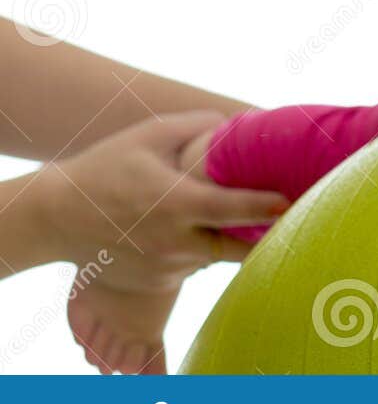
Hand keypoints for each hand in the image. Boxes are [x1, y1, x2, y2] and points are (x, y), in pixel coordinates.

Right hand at [38, 110, 289, 289]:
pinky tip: (204, 232)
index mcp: (173, 203)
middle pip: (237, 248)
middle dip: (267, 237)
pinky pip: (194, 266)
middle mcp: (172, 241)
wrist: (57, 217)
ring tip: (255, 222)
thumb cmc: (107, 167)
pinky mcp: (158, 283)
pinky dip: (204, 251)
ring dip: (234, 242)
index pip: (230, 209)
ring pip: (217, 257)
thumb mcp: (148, 135)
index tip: (291, 201)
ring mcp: (165, 267)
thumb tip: (240, 121)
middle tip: (294, 219)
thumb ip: (196, 125)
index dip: (264, 208)